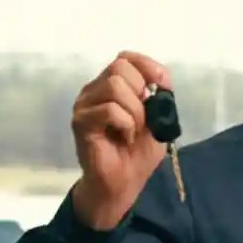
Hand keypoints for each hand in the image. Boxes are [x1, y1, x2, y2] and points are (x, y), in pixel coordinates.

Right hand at [70, 51, 171, 229]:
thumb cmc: (137, 155)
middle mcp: (95, 90)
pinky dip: (126, 124)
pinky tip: (124, 138)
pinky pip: (109, 109)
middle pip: (120, 67)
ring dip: (135, 111)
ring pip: (115, 86)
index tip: (161, 86)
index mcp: (112, 86)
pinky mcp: (81, 122)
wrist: (122, 185)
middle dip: (140, 92)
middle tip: (143, 119)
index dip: (147, 66)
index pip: (126, 57)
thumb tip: (161, 80)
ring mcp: (85, 105)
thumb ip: (160, 99)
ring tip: (133, 132)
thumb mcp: (158, 122)